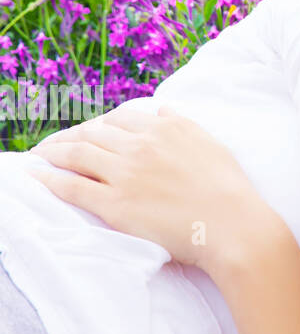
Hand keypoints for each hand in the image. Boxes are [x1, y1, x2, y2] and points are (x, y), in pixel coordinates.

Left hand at [22, 100, 275, 272]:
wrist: (230, 223)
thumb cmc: (227, 186)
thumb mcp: (209, 143)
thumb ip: (183, 123)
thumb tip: (162, 110)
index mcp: (165, 129)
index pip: (120, 118)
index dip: (99, 123)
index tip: (90, 131)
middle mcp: (141, 145)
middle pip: (94, 133)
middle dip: (71, 135)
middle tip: (57, 144)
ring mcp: (125, 174)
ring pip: (78, 154)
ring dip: (53, 152)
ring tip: (40, 155)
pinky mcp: (115, 204)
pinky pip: (72, 186)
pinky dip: (49, 178)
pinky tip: (35, 175)